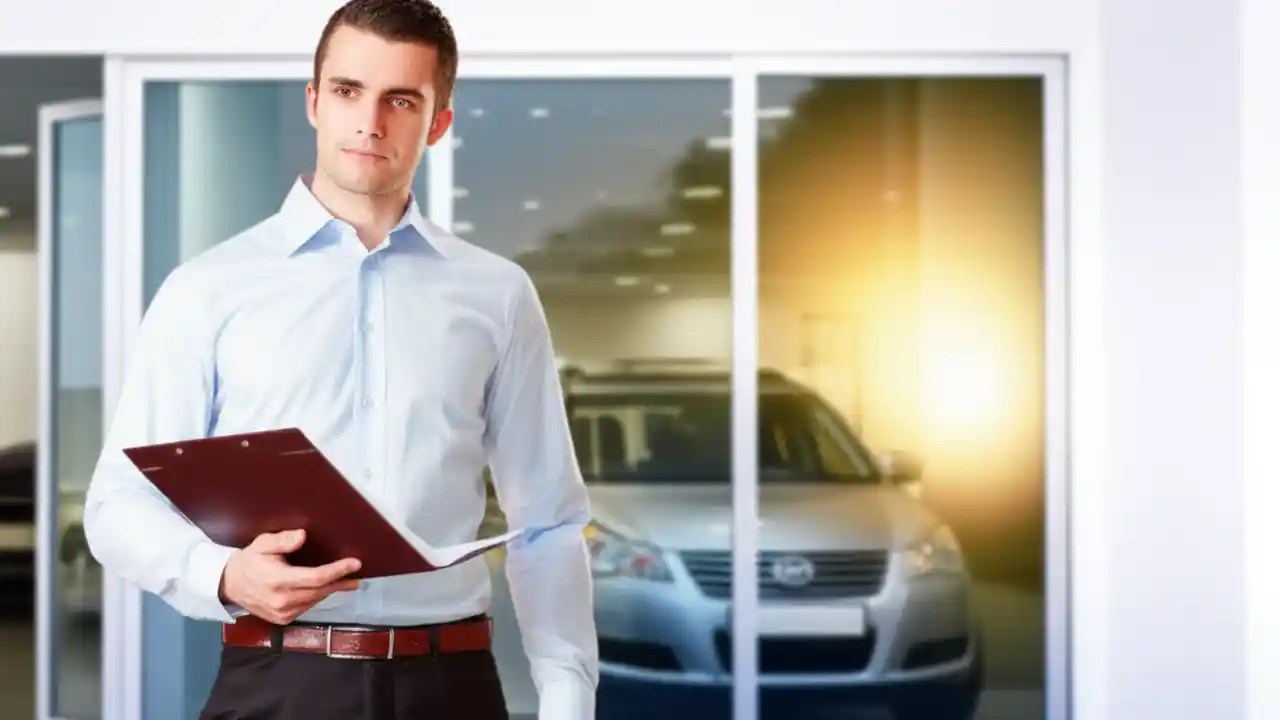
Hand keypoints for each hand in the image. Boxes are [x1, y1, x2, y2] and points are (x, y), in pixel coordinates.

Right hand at [218, 529, 361, 624]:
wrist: (230, 584)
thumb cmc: (249, 561)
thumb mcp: (262, 544)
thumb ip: (283, 540)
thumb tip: (302, 535)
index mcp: (277, 580)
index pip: (315, 578)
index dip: (337, 571)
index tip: (355, 564)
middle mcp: (281, 600)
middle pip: (320, 591)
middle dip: (340, 582)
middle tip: (356, 574)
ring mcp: (282, 613)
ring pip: (315, 600)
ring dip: (330, 590)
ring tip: (344, 580)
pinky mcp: (282, 620)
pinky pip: (307, 607)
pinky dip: (317, 597)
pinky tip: (322, 589)